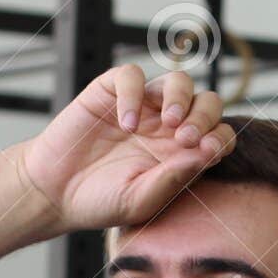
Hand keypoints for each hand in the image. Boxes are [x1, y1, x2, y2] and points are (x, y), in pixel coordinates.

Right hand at [19, 63, 237, 232]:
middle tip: (185, 138)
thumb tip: (204, 154)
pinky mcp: (111, 93)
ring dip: (180, 97)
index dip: (221, 137)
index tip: (209, 151)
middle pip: (206, 103)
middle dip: (205, 116)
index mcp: (182, 154)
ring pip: (178, 81)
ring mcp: (143, 107)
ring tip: (168, 122)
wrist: (56, 193)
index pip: (218, 134)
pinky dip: (134, 93)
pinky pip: (132, 76)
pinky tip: (126, 122)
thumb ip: (173, 180)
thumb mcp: (142, 200)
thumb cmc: (102, 201)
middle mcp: (168, 127)